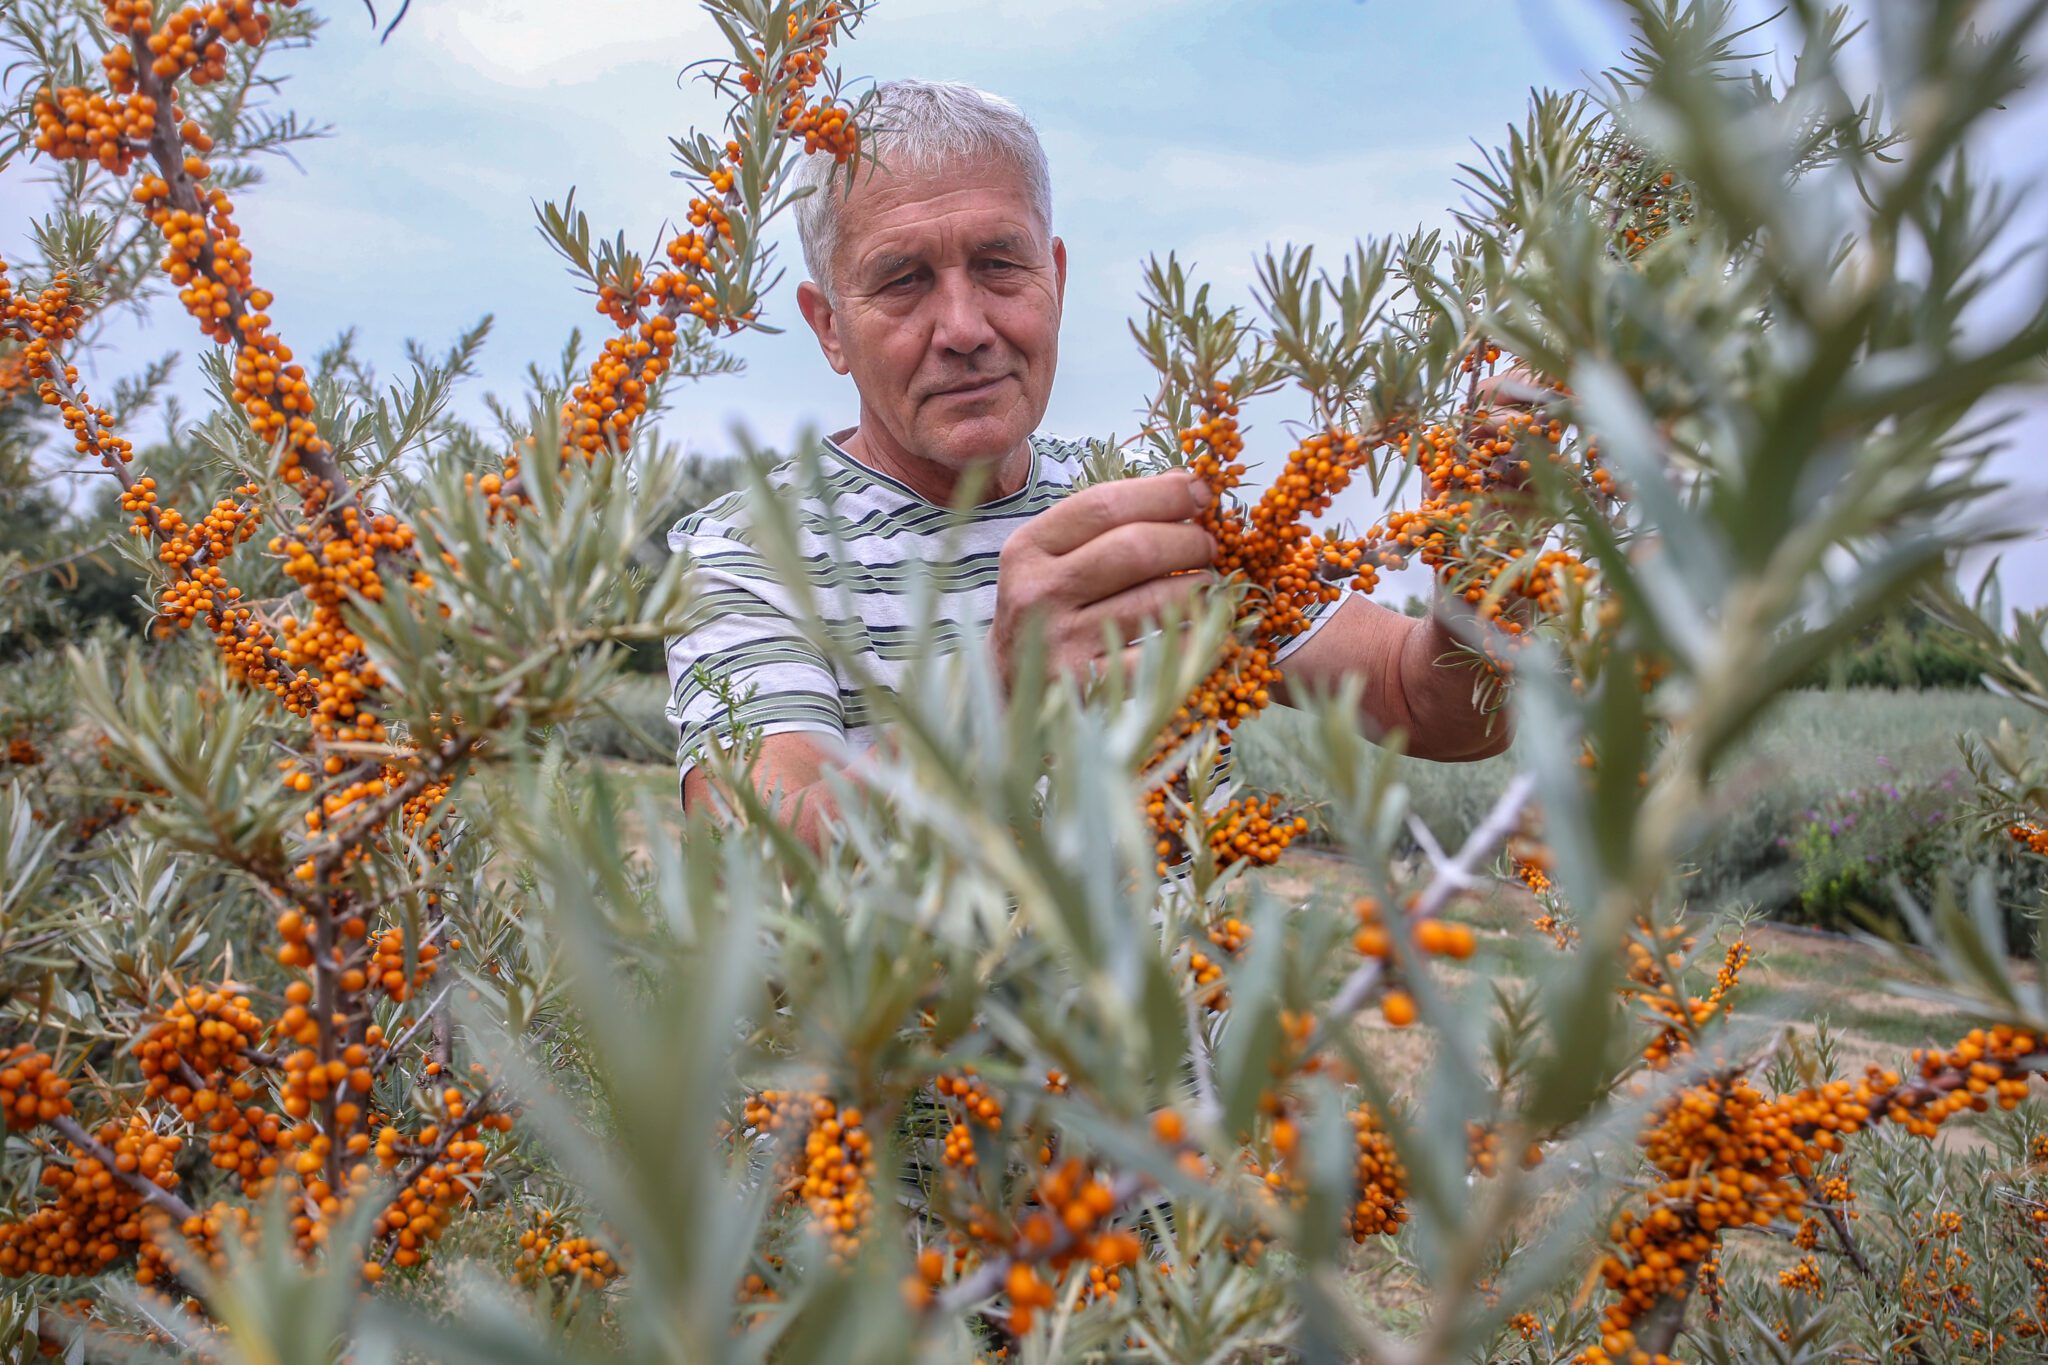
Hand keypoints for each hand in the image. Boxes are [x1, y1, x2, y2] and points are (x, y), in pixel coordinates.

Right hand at [989, 470, 1216, 690]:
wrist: (1008, 683)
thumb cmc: (1047, 607)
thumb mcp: (1054, 556)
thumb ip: (1107, 521)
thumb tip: (1186, 486)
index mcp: (1029, 547)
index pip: (1104, 505)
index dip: (1163, 493)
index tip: (1200, 493)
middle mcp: (1040, 592)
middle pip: (1135, 548)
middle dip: (1188, 541)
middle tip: (1207, 546)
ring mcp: (1063, 642)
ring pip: (1156, 599)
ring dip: (1198, 586)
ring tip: (1206, 583)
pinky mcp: (1088, 684)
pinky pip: (1161, 653)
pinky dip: (1196, 635)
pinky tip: (1202, 624)